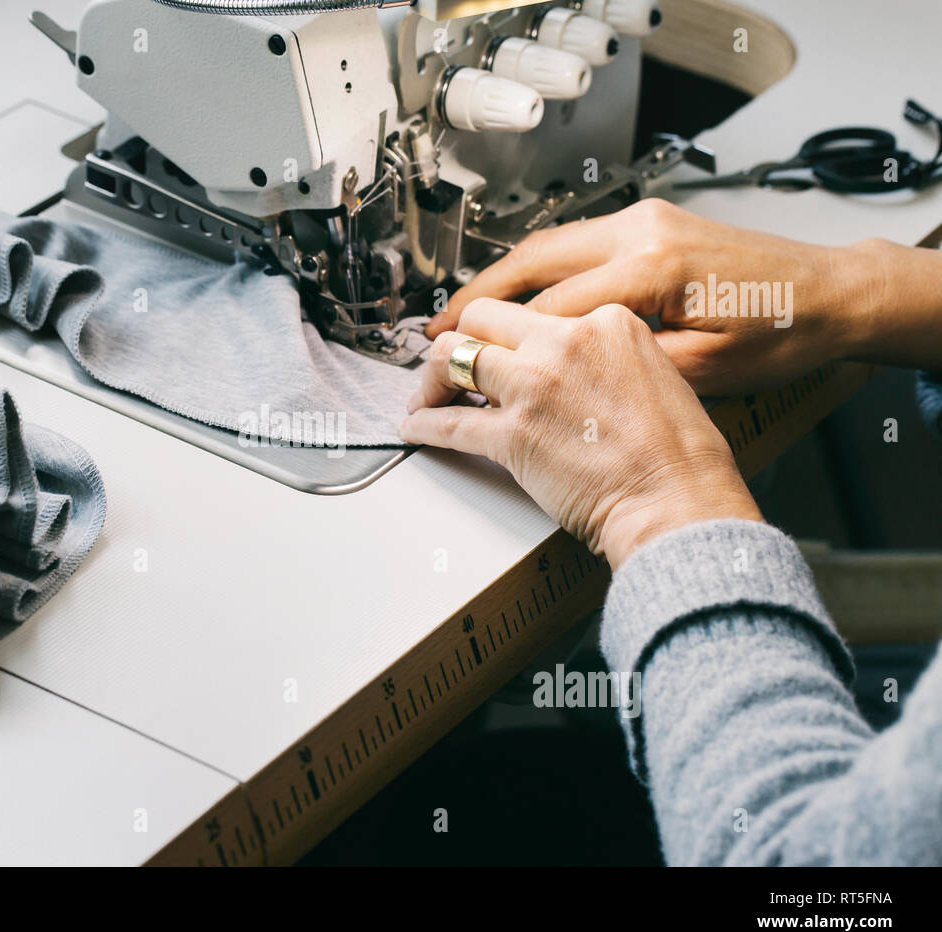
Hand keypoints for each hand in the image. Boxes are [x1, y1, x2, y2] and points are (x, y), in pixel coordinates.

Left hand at [402, 298, 761, 567]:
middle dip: (458, 339)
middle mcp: (564, 343)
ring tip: (427, 396)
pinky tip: (416, 426)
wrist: (676, 501)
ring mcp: (533, 386)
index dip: (507, 333)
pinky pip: (449, 421)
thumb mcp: (653, 372)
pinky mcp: (512, 434)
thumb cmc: (677, 455)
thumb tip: (564, 366)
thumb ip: (602, 356)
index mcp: (604, 322)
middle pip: (482, 319)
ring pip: (453, 357)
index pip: (533, 311)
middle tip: (449, 365)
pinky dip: (424, 424)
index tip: (497, 347)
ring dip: (432, 378)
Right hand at [427, 199, 884, 394]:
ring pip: (547, 246)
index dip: (495, 341)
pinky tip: (518, 296)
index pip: (546, 307)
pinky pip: (574, 243)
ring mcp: (644, 222)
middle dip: (476, 298)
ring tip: (461, 314)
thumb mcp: (703, 370)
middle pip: (531, 262)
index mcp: (649, 270)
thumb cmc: (780, 336)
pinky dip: (536, 269)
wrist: (832, 296)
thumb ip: (624, 365)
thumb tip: (556, 376)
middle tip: (433, 331)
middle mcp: (639, 234)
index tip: (454, 367)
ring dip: (501, 280)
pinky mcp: (652, 224)